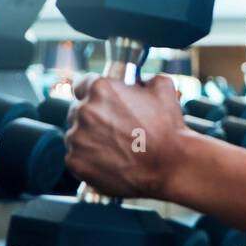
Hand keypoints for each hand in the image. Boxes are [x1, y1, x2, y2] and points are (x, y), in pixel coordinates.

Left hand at [66, 74, 186, 198]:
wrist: (170, 166)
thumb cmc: (169, 129)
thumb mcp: (164, 89)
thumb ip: (144, 78)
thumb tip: (138, 81)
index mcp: (101, 89)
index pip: (82, 84)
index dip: (94, 92)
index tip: (102, 101)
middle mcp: (84, 111)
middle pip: (79, 110)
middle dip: (94, 117)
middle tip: (116, 128)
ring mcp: (77, 138)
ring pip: (77, 135)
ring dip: (91, 139)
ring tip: (117, 147)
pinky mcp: (75, 162)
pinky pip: (77, 157)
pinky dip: (90, 160)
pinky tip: (112, 161)